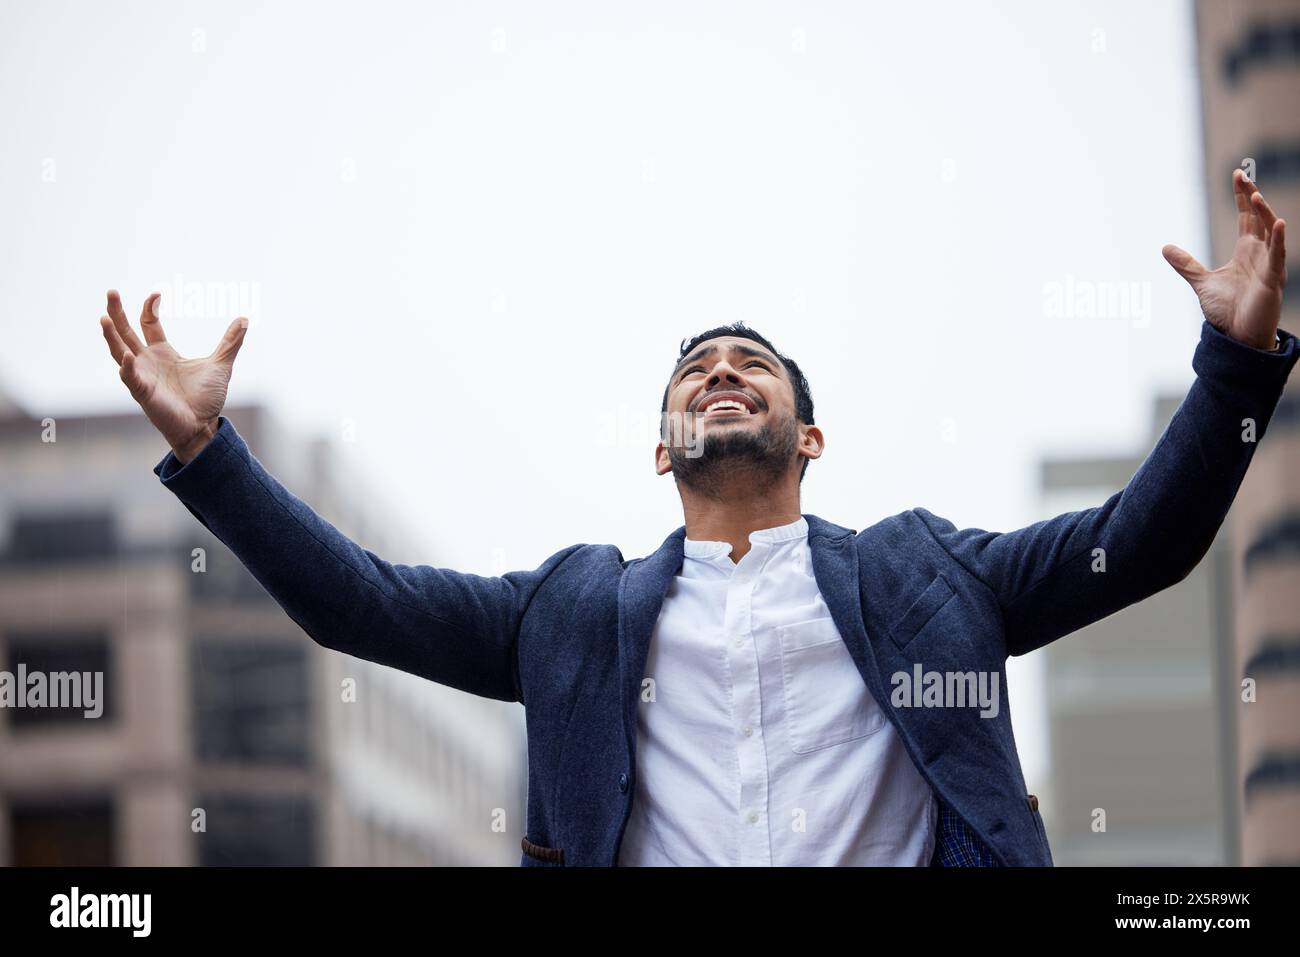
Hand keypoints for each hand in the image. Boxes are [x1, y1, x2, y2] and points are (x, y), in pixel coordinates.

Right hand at [99, 290, 247, 462]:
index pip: (148, 323)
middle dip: (117, 312)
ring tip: (104, 318)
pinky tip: (127, 355)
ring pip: (119, 351)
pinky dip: (127, 367)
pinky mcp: (143, 393)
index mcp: (163, 352)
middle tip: (111, 291)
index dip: (149, 307)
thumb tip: (244, 320)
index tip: (156, 293)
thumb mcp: (221, 364)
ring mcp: (142, 376)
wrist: (203, 425)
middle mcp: (148, 361)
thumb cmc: (207, 398)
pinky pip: (130, 378)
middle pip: (126, 332)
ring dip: (111, 336)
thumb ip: (231, 342)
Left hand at [1163, 169, 1286, 350]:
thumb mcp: (1201, 282)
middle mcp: (1261, 253)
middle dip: (1252, 196)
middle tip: (1243, 176)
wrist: (1237, 336)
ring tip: (1255, 195)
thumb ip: (1186, 264)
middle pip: (1259, 217)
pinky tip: (1278, 224)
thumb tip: (1165, 247)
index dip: (1243, 196)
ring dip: (1264, 213)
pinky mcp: (1273, 280)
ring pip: (1271, 233)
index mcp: (1246, 250)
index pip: (1246, 216)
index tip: (1237, 175)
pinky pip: (1279, 256)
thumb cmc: (1227, 309)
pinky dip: (1279, 240)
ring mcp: (1269, 265)